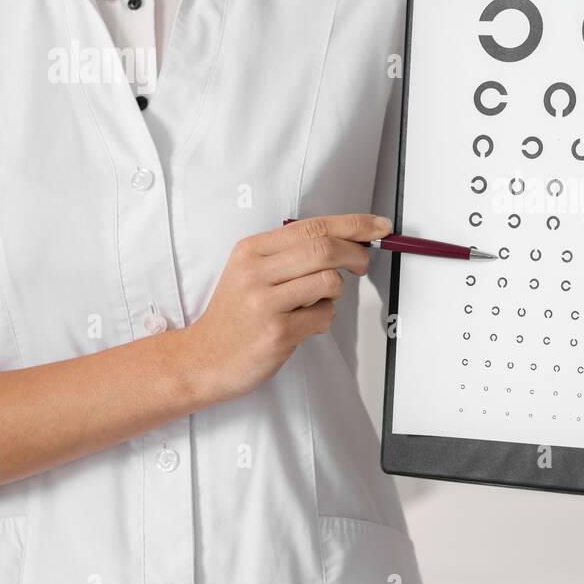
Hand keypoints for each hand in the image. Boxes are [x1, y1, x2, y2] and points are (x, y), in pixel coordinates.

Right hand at [182, 213, 389, 401]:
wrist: (203, 359)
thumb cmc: (236, 315)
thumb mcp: (251, 271)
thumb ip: (292, 253)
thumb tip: (350, 240)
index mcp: (251, 250)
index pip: (313, 226)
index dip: (354, 224)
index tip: (380, 227)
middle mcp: (255, 272)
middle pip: (325, 248)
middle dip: (356, 254)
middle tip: (363, 264)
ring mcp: (265, 303)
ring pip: (329, 282)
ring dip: (335, 294)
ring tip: (315, 303)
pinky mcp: (277, 332)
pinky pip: (324, 316)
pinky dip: (324, 319)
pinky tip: (303, 325)